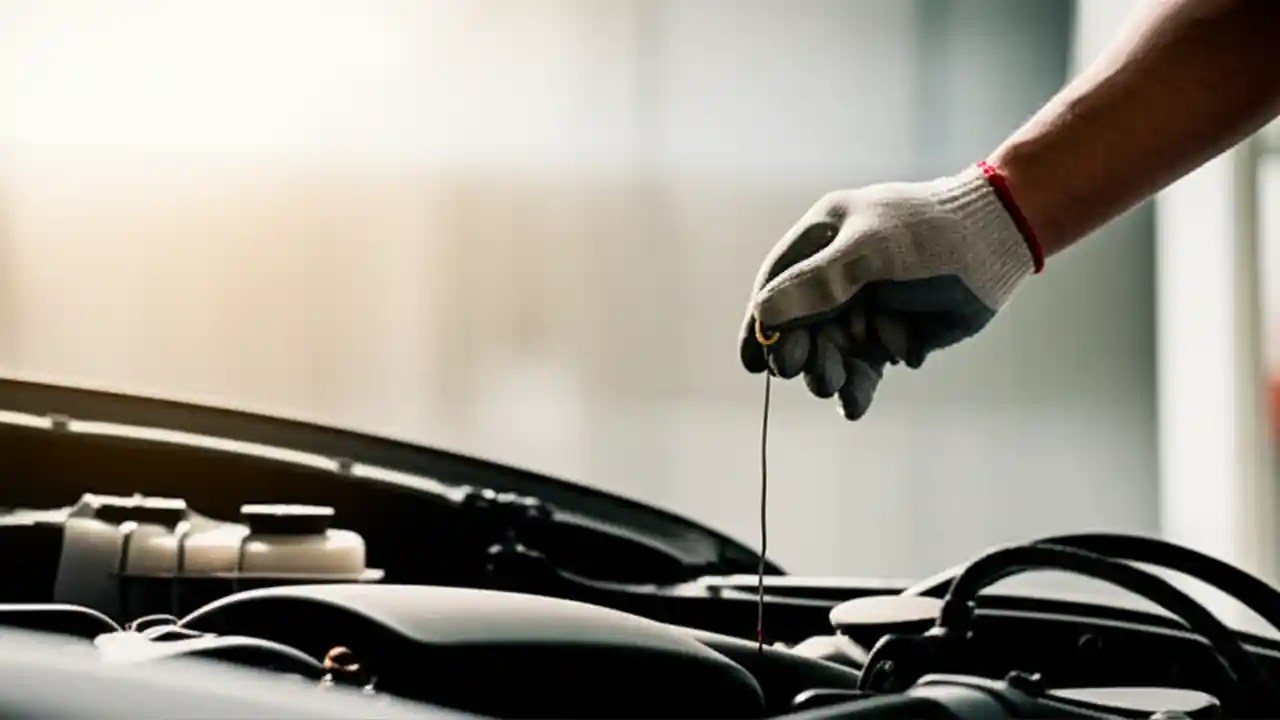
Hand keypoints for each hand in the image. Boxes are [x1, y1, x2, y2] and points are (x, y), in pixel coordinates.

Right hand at [739, 164, 1038, 419]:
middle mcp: (838, 273)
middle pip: (804, 324)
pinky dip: (860, 387)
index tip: (754, 361)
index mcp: (824, 238)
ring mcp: (865, 304)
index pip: (778, 285)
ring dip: (833, 371)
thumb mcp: (869, 255)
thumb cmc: (931, 237)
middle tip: (809, 373)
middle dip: (805, 351)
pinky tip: (855, 406)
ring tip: (837, 387)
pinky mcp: (892, 332)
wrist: (998, 245)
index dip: (763, 323)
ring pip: (834, 349)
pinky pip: (865, 367)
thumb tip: (763, 313)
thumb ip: (816, 285)